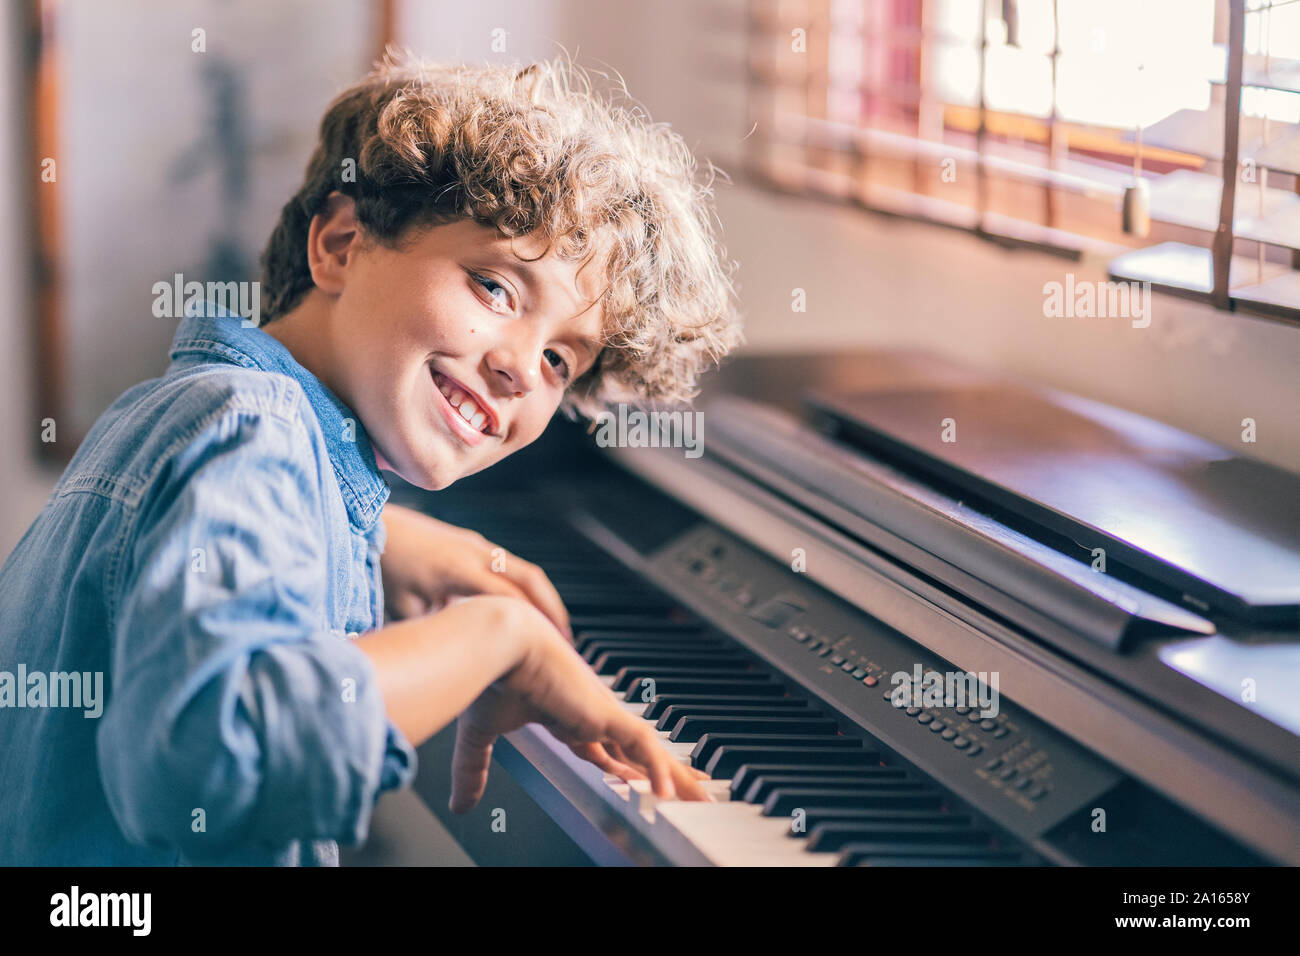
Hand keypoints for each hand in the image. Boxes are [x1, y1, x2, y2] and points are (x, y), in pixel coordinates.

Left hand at [379, 503, 570, 637]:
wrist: (371, 524)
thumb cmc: (384, 570)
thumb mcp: (405, 608)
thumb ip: (437, 627)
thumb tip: (457, 656)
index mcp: (458, 571)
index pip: (510, 598)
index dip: (534, 622)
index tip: (550, 646)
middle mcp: (475, 552)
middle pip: (530, 578)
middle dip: (551, 609)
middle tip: (565, 639)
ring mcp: (476, 544)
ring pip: (524, 570)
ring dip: (542, 597)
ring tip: (551, 627)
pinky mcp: (471, 542)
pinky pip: (509, 564)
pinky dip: (524, 587)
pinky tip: (523, 608)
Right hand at [448, 601, 710, 812]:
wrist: (495, 643)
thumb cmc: (487, 675)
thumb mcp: (481, 736)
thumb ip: (474, 770)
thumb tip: (462, 805)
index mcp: (562, 717)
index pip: (601, 749)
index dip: (619, 768)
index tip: (634, 784)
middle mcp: (588, 714)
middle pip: (635, 751)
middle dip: (662, 771)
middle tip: (691, 787)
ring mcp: (600, 714)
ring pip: (651, 750)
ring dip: (676, 774)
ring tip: (704, 796)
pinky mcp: (605, 714)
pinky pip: (644, 747)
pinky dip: (659, 770)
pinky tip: (670, 794)